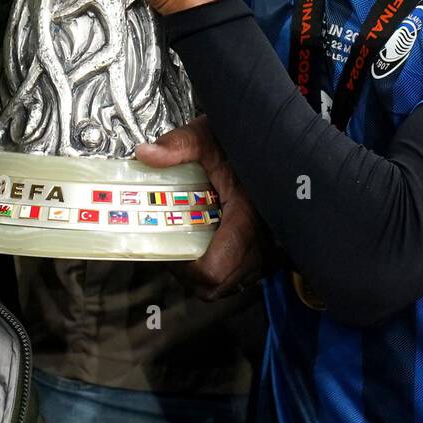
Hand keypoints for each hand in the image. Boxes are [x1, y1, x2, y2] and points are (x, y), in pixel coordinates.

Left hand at [136, 116, 274, 299]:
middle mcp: (263, 242)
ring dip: (206, 272)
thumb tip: (146, 154)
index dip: (185, 267)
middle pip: (216, 285)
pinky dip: (224, 267)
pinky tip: (213, 241)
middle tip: (176, 245)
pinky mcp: (272, 253)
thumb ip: (179, 145)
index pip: (213, 269)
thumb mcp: (209, 138)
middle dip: (190, 272)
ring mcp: (270, 251)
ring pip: (229, 284)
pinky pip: (243, 275)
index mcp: (246, 217)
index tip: (172, 246)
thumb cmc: (242, 145)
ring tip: (193, 242)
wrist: (276, 148)